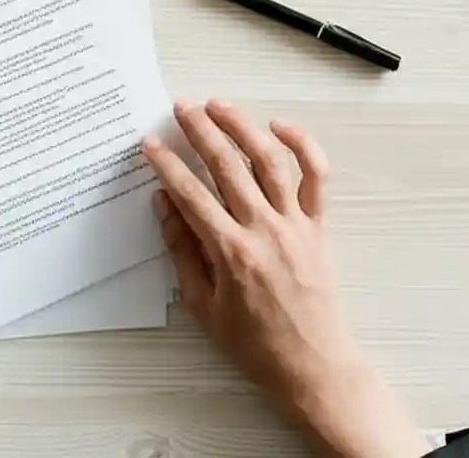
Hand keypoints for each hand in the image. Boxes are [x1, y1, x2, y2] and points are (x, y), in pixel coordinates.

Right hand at [143, 100, 425, 457]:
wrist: (310, 362)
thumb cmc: (253, 342)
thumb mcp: (203, 305)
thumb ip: (182, 251)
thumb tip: (164, 205)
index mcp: (230, 253)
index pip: (191, 195)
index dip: (166, 165)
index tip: (150, 143)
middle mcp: (263, 230)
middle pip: (227, 166)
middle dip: (199, 131)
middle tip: (179, 108)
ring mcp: (295, 224)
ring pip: (269, 160)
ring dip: (242, 127)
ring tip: (219, 105)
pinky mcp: (318, 226)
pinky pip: (316, 176)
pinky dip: (301, 145)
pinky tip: (278, 126)